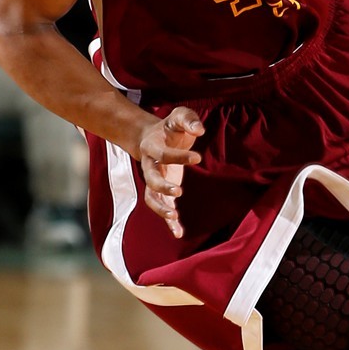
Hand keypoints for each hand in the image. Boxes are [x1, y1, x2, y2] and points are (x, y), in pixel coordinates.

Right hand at [137, 107, 203, 238]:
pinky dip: (168, 221)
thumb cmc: (169, 128)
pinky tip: (179, 233)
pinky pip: (162, 207)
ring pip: (151, 198)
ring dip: (161, 208)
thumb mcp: (179, 116)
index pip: (163, 154)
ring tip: (174, 216)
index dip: (179, 156)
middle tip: (178, 190)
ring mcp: (154, 181)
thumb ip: (188, 119)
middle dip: (162, 186)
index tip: (197, 157)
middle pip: (150, 179)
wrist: (152, 138)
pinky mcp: (162, 192)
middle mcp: (149, 166)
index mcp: (151, 147)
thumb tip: (199, 130)